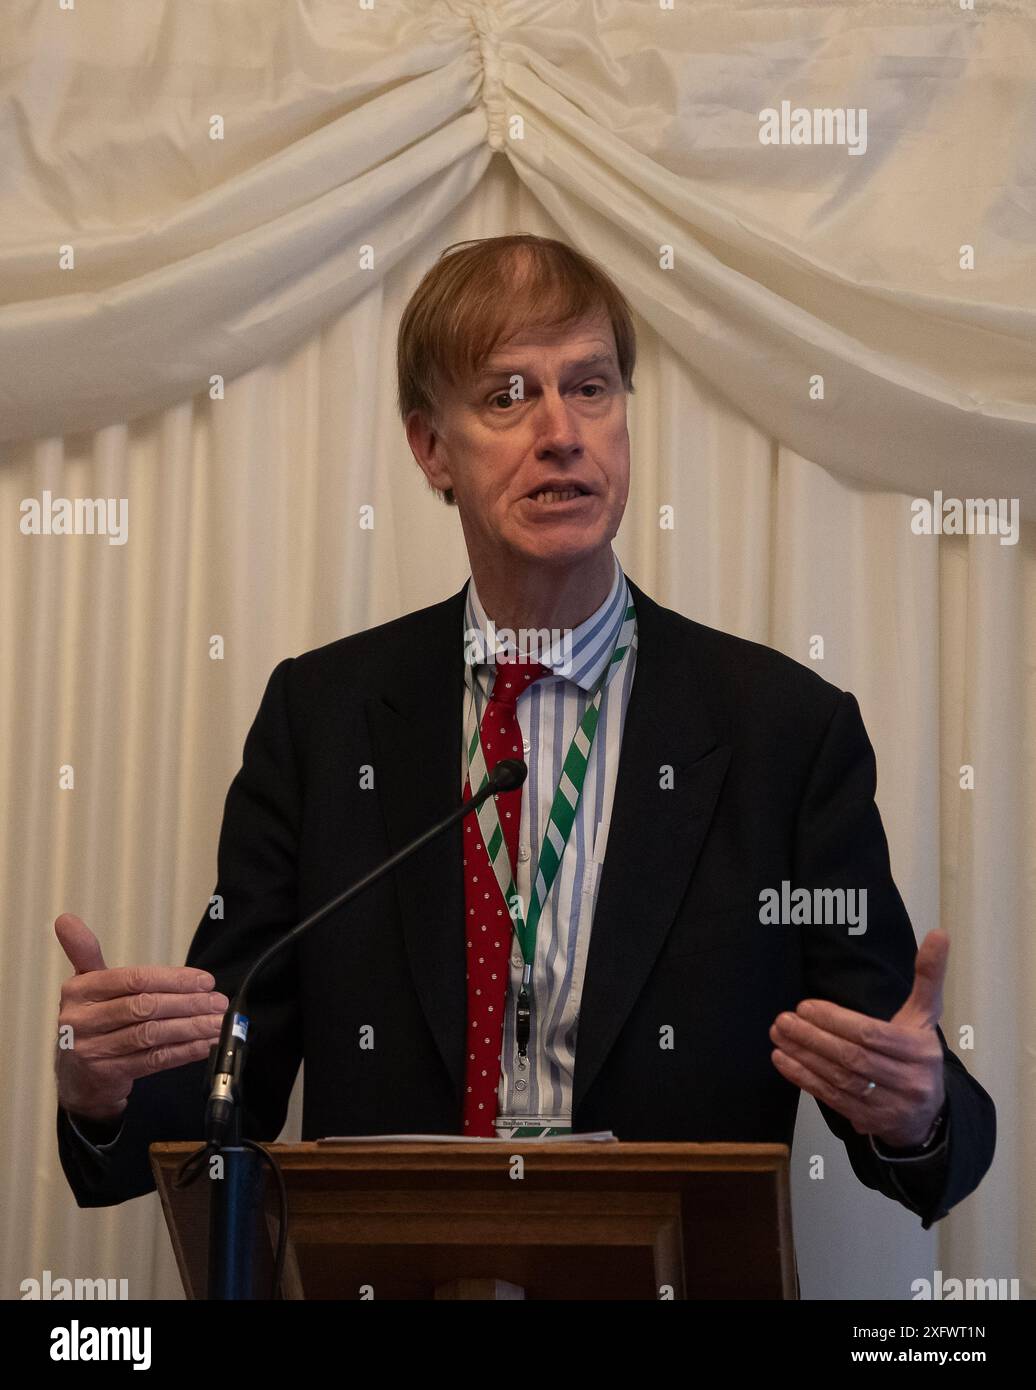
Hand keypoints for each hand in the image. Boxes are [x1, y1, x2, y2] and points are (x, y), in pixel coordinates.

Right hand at [54, 913, 228, 1123]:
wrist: (77, 1077)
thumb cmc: (92, 1022)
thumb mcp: (86, 985)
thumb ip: (85, 951)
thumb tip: (65, 918)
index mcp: (80, 990)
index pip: (134, 979)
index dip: (173, 979)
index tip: (205, 981)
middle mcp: (81, 1019)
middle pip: (145, 1007)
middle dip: (188, 1003)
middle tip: (218, 1002)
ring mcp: (92, 1049)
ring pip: (151, 1035)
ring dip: (191, 1028)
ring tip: (217, 1023)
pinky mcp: (106, 1074)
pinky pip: (153, 1060)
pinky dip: (183, 1052)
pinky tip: (205, 1044)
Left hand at [769, 929, 948, 1147]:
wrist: (928, 1115)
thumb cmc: (917, 1053)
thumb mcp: (925, 1016)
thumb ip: (928, 976)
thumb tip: (939, 933)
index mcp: (919, 1050)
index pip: (871, 1034)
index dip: (835, 1020)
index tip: (806, 1006)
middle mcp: (907, 1080)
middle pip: (852, 1057)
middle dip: (813, 1037)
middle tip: (783, 1019)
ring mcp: (888, 1105)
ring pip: (839, 1078)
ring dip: (803, 1056)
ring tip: (778, 1036)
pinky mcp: (869, 1121)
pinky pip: (832, 1098)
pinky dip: (804, 1078)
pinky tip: (783, 1060)